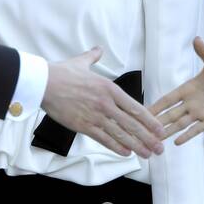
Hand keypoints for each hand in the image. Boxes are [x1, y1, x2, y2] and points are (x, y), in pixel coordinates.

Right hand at [42, 47, 164, 156]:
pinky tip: (126, 153)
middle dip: (148, 137)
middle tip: (159, 148)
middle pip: (132, 124)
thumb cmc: (62, 73)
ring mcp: (95, 116)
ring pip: (121, 134)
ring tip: (147, 154)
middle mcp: (106, 103)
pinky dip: (116, 146)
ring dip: (136, 145)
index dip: (150, 121)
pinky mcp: (83, 126)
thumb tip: (98, 49)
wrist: (44, 83)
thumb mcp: (82, 62)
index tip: (160, 129)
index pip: (136, 108)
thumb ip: (93, 57)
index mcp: (110, 88)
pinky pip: (103, 139)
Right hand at [150, 38, 203, 145]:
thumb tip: (196, 39)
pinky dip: (187, 136)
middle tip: (143, 130)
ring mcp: (199, 112)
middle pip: (170, 114)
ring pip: (180, 124)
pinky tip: (176, 142)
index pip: (168, 99)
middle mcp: (190, 103)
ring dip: (169, 131)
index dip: (156, 105)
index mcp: (187, 88)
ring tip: (156, 140)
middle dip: (157, 122)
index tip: (142, 111)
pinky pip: (196, 129)